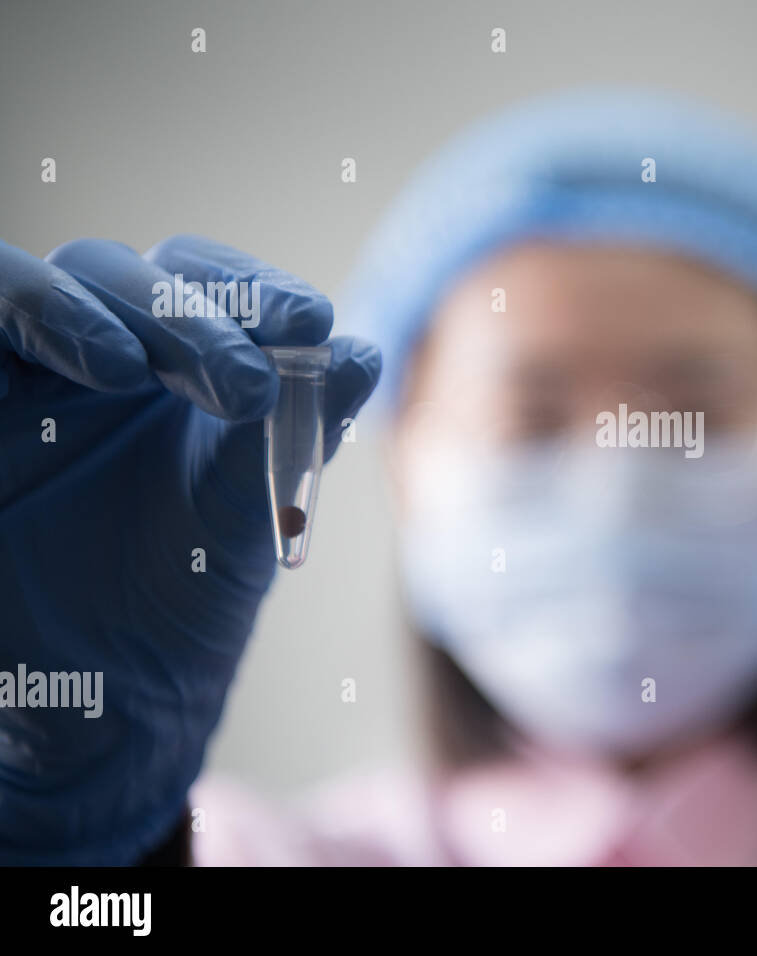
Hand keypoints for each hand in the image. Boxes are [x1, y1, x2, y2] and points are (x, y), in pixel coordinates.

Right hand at [0, 236, 381, 863]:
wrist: (102, 703)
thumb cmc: (184, 603)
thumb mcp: (243, 516)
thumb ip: (288, 434)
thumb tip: (363, 353)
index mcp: (174, 368)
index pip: (204, 285)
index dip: (252, 289)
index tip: (309, 324)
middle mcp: (93, 359)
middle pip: (122, 274)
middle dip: (186, 315)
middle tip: (244, 383)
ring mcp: (19, 383)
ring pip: (27, 284)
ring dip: (84, 310)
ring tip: (130, 371)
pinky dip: (11, 323)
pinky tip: (81, 371)